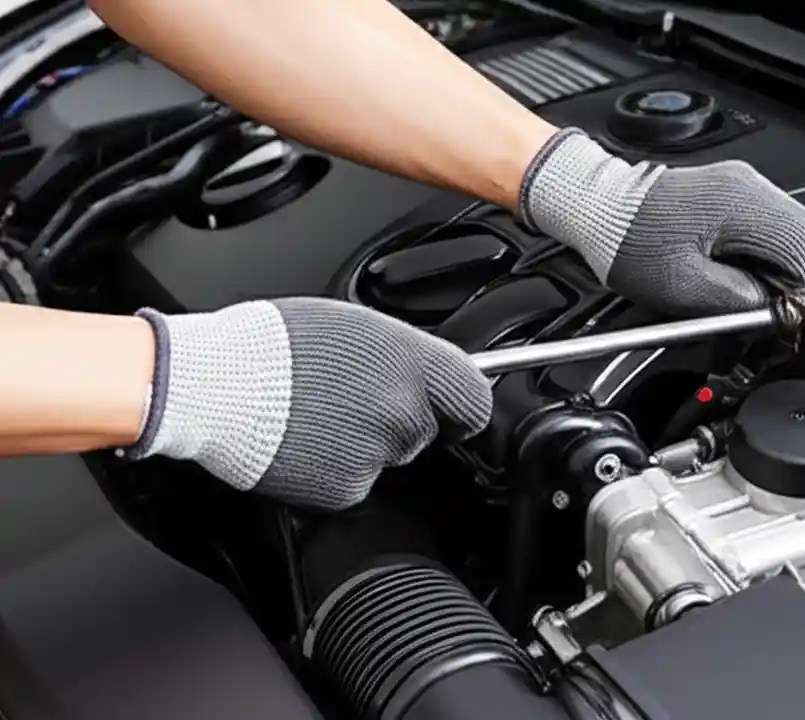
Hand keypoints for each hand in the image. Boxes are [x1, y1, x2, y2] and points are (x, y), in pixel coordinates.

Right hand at [127, 298, 491, 510]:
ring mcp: (378, 454)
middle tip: (353, 400)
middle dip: (403, 420)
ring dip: (369, 444)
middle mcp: (404, 410)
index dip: (460, 405)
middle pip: (430, 430)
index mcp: (413, 363)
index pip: (476, 401)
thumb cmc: (271, 345)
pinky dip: (336, 470)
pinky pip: (356, 483)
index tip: (449, 406)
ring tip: (319, 415)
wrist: (211, 385)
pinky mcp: (346, 489)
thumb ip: (404, 354)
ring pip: (392, 457)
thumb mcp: (354, 325)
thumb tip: (432, 371)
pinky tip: (306, 443)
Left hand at [519, 128, 804, 315]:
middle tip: (792, 319)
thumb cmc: (626, 240)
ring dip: (789, 270)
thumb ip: (736, 300)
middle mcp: (749, 187)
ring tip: (770, 305)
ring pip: (792, 233)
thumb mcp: (681, 286)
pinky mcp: (731, 195)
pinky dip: (771, 257)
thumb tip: (773, 312)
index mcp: (741, 204)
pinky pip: (770, 228)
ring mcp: (742, 187)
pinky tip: (753, 281)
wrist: (595, 207)